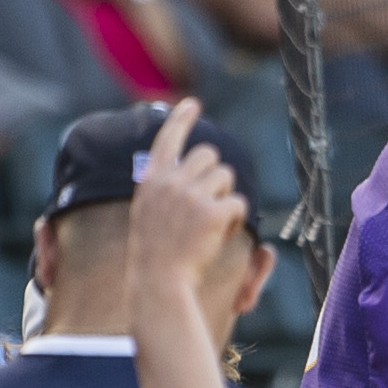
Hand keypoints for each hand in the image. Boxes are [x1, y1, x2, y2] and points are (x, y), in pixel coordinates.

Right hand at [127, 97, 247, 278]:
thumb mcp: (149, 213)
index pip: (167, 140)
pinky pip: (238, 202)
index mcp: (151, 181)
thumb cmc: (156, 254)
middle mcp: (170, 182)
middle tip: (207, 204)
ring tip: (209, 224)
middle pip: (208, 155)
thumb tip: (195, 160)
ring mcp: (190, 196)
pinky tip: (219, 234)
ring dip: (224, 197)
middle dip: (215, 175)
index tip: (191, 104)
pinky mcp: (212, 213)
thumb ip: (166, 186)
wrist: (159, 283)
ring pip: (226, 176)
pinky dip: (235, 218)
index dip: (181, 120)